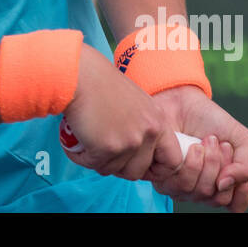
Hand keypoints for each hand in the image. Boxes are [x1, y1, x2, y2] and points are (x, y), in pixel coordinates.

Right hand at [60, 44, 181, 180]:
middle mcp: (148, 132)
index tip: (137, 165)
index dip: (155, 169)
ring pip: (113, 170)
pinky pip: (94, 164)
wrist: (78, 75)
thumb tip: (136, 155)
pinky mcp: (108, 148)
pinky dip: (82, 157)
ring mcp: (130, 142)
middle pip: (137, 171)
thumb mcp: (134, 104)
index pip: (172, 160)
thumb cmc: (99, 84)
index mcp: (158, 120)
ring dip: (97, 161)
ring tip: (86, 142)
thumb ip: (140, 127)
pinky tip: (75, 143)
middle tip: (102, 152)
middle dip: (117, 167)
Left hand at [147, 85, 247, 211]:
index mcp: (224, 182)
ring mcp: (183, 185)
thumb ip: (246, 165)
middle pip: (217, 199)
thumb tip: (228, 183)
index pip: (234, 205)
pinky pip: (178, 184)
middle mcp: (203, 188)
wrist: (183, 103)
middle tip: (220, 144)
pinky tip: (191, 146)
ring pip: (198, 192)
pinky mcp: (163, 178)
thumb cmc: (210, 120)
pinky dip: (189, 163)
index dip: (240, 192)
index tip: (237, 170)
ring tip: (206, 142)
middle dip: (221, 167)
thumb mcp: (240, 139)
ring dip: (207, 163)